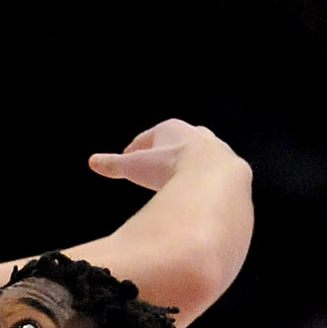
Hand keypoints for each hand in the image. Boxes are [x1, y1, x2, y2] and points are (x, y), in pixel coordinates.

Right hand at [87, 119, 223, 192]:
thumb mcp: (135, 167)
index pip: (151, 136)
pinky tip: (199, 197)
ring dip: (189, 168)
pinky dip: (206, 184)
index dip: (138, 147)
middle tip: (156, 166)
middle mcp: (198, 136)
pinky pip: (216, 177)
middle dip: (167, 153)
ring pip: (200, 157)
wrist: (214, 181)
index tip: (129, 155)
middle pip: (178, 142)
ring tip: (179, 182)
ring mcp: (219, 153)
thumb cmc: (171, 168)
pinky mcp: (233, 174)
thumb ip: (114, 165)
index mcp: (173, 130)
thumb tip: (93, 162)